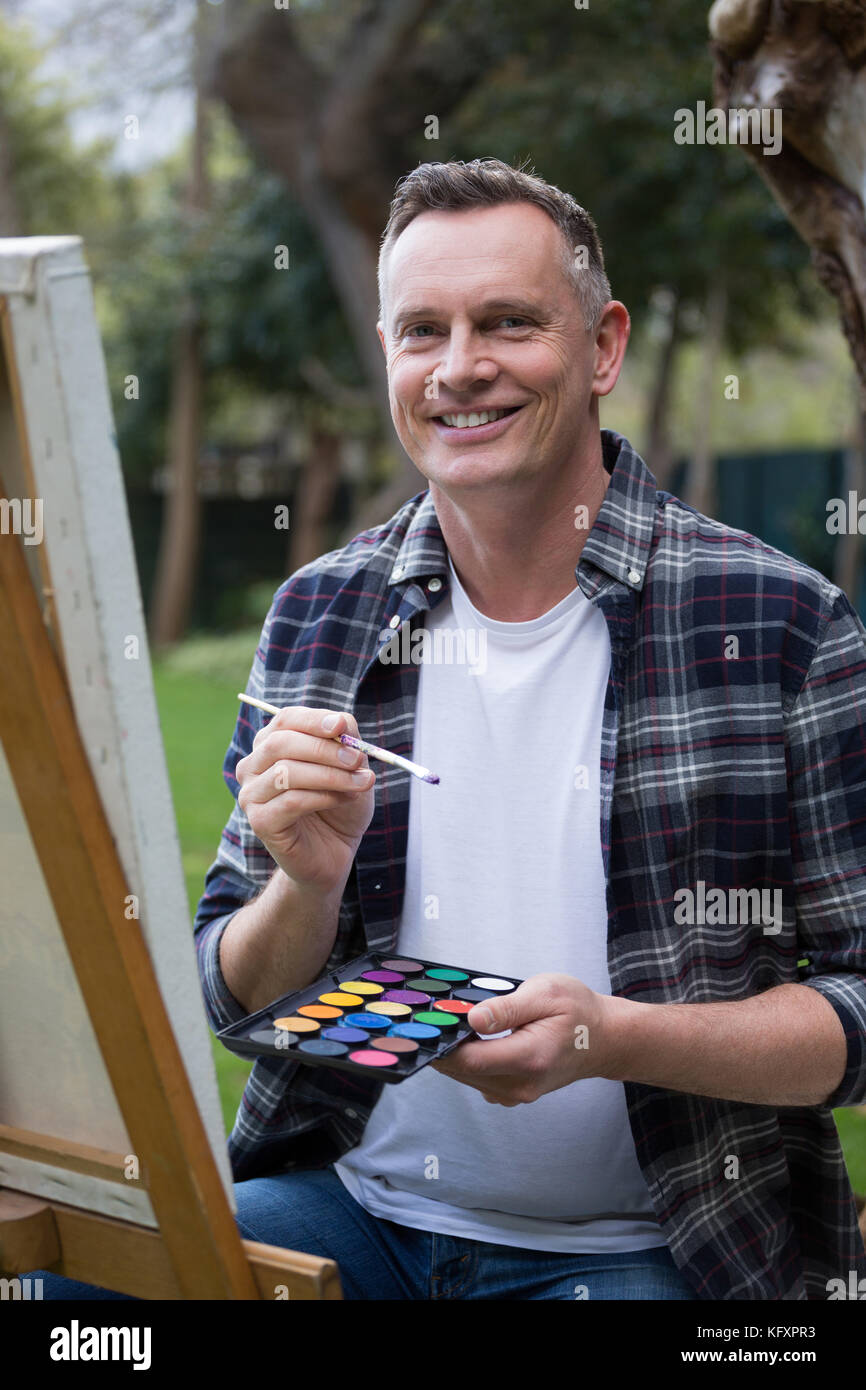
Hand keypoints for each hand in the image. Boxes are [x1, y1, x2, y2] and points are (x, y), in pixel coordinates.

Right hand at [235, 706, 375, 894]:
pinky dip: (323, 797)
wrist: (333, 851)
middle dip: (324, 748)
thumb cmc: (339, 804)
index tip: (341, 725)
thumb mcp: (350, 766)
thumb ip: (344, 740)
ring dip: (330, 775)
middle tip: (358, 758)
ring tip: (360, 783)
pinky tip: (343, 800)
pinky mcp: (260, 821)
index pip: (284, 720)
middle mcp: (253, 767)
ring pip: (286, 772)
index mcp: (270, 745)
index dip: (313, 719)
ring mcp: (251, 795)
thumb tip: (341, 721)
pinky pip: (290, 801)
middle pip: (281, 743)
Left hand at [430, 973, 627, 1105]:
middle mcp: (521, 1085)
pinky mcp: (514, 1094)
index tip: (429, 1023)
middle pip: (464, 1071)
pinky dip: (468, 1062)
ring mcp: (517, 1094)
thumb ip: (507, 1008)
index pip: (471, 1060)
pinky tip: (470, 1040)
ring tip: (451, 1025)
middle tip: (433, 1018)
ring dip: (455, 1054)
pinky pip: (479, 1081)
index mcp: (529, 1058)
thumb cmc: (579, 1012)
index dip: (443, 1044)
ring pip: (468, 1078)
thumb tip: (472, 1018)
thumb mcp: (546, 994)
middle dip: (444, 1046)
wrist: (605, 1039)